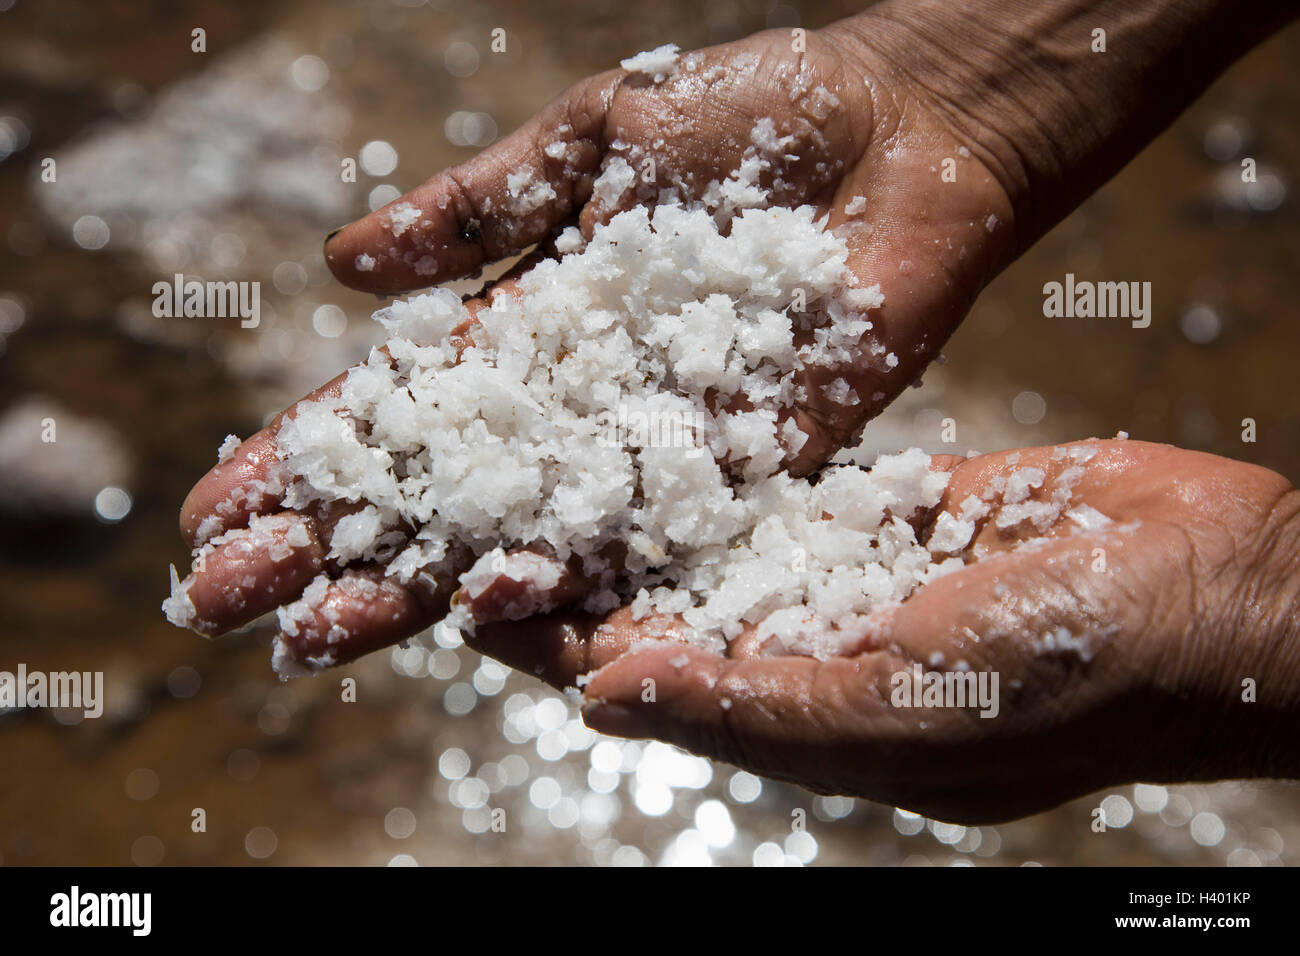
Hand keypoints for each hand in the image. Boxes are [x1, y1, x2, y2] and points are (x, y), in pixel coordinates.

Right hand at [173, 23, 1017, 658]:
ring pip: (526, 535)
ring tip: (318, 634)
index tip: (215, 511)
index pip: (405, 411)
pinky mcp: (749, 464)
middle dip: (336, 544)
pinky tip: (487, 612)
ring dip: (422, 586)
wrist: (903, 130)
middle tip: (221, 604)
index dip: (311, 461)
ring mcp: (662, 444)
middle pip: (445, 493)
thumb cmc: (752, 114)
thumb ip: (485, 207)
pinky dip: (574, 575)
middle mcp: (586, 406)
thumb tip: (347, 265)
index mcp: (537, 328)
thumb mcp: (594, 138)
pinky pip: (652, 534)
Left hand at [458, 440, 1299, 822]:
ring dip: (639, 509)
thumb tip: (606, 693)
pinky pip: (787, 488)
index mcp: (800, 720)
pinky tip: (658, 427)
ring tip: (552, 458)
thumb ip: (750, 703)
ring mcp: (848, 576)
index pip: (651, 682)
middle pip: (666, 608)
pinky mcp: (886, 510)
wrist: (1199, 591)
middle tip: (488, 514)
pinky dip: (724, 465)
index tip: (477, 604)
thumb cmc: (1063, 679)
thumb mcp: (895, 707)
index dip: (563, 647)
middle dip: (583, 568)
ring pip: (716, 544)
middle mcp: (811, 650)